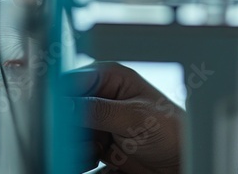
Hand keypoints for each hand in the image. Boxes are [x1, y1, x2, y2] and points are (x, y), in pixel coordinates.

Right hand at [65, 62, 183, 173]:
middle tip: (82, 137)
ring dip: (74, 143)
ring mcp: (96, 119)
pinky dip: (79, 155)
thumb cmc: (169, 130)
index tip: (58, 116)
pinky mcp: (94, 140)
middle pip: (64, 107)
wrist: (178, 161)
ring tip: (96, 149)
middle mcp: (99, 94)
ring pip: (66, 130)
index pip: (72, 81)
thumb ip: (99, 110)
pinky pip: (73, 147)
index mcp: (110, 76)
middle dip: (68, 125)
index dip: (61, 97)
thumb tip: (66, 105)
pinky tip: (96, 157)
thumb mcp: (135, 117)